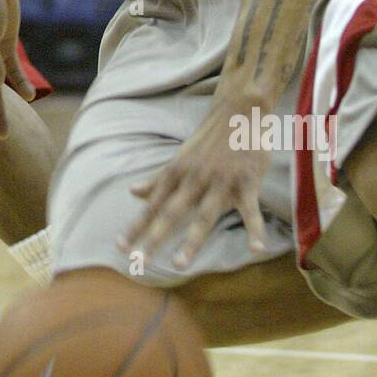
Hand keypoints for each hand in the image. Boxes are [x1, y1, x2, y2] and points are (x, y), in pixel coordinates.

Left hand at [120, 102, 270, 268]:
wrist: (239, 112)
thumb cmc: (208, 140)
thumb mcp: (180, 158)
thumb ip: (158, 179)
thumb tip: (132, 191)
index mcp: (177, 174)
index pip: (152, 205)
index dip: (136, 226)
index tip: (121, 247)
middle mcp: (195, 180)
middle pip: (172, 213)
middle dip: (155, 237)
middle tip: (140, 261)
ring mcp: (221, 182)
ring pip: (205, 215)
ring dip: (192, 240)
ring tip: (180, 264)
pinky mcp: (247, 183)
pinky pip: (251, 211)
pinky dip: (255, 230)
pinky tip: (256, 249)